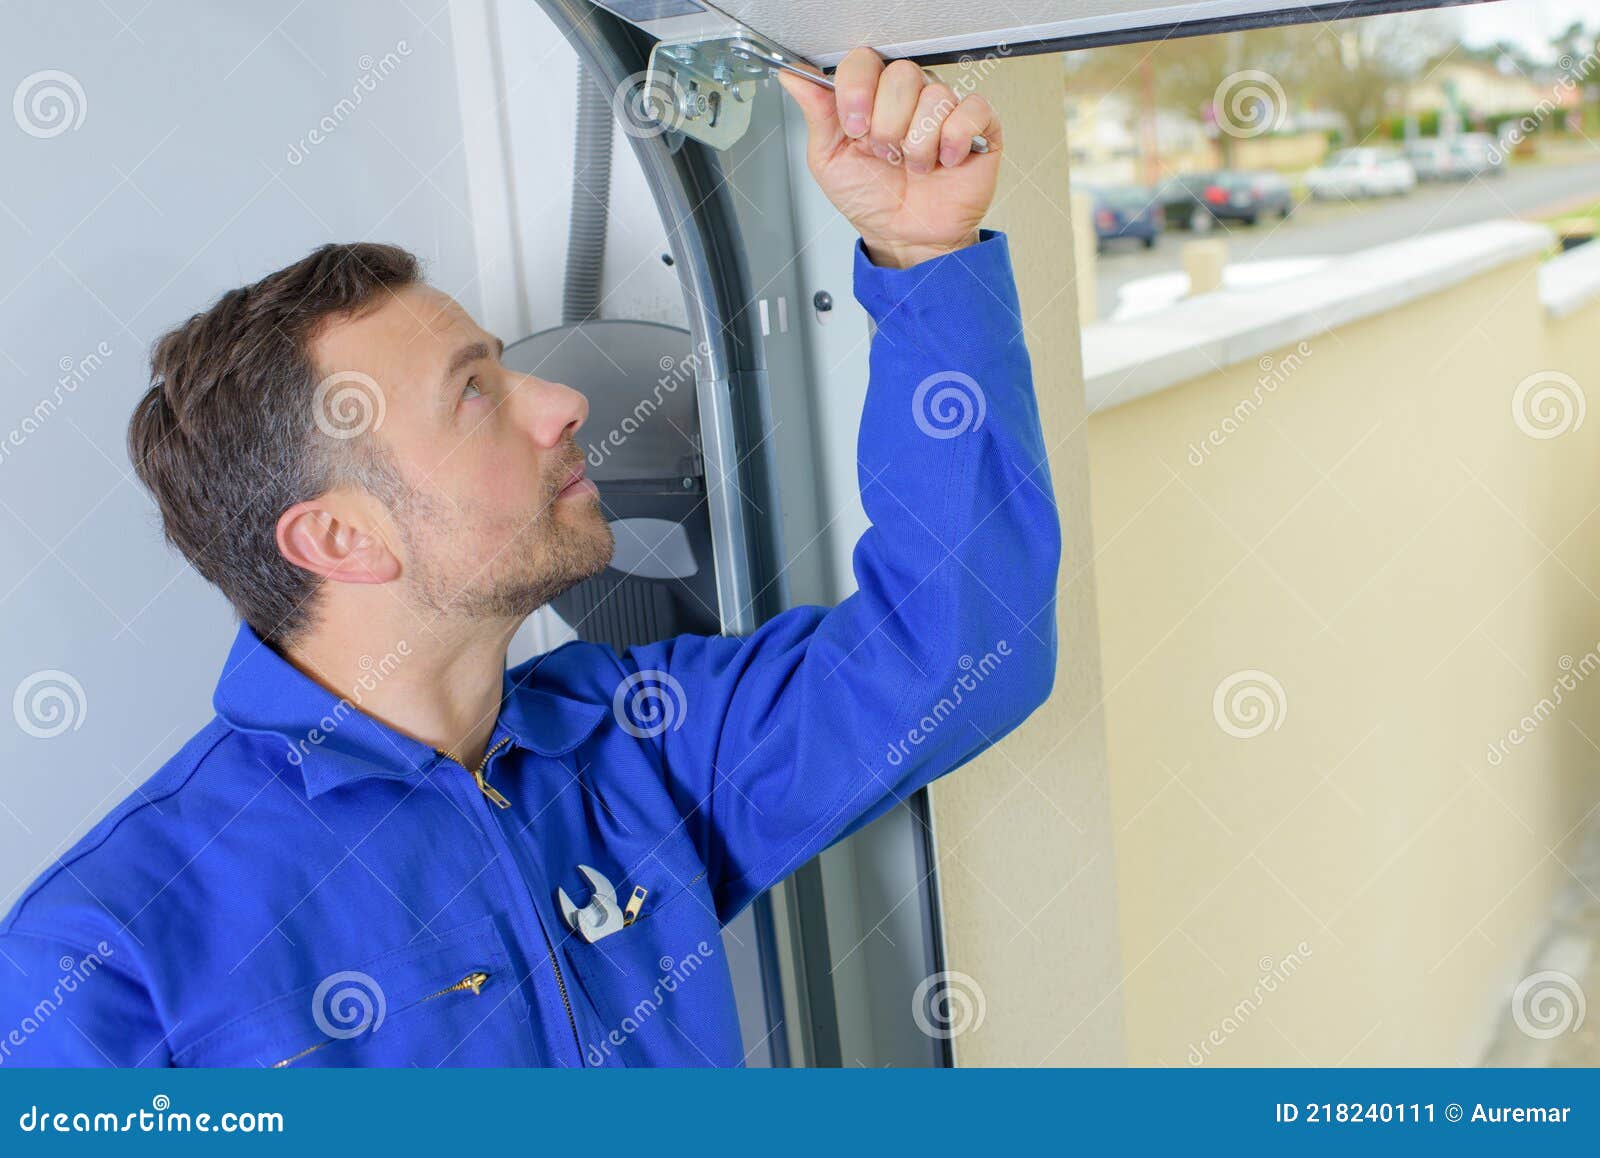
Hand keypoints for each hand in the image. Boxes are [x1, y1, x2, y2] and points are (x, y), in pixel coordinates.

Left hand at [777, 48, 1001, 269]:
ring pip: (934, 96)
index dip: (858, 91)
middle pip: (902, 75)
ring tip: (914, 166)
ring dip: (918, 144)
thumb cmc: (871, 200)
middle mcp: (908, 96)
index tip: (855, 129)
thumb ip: (816, 113)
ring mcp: (944, 109)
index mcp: (872, 96)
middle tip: (887, 155)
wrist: (905, 239)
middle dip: (888, 126)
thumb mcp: (830, 159)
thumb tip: (794, 76)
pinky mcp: (979, 127)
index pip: (864, 60)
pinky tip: (944, 161)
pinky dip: (953, 140)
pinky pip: (971, 110)